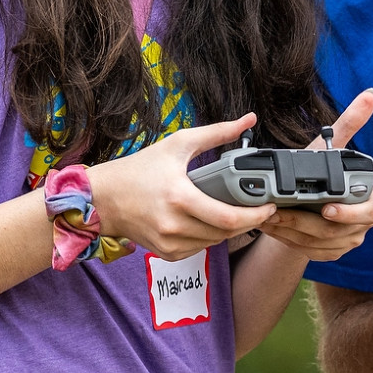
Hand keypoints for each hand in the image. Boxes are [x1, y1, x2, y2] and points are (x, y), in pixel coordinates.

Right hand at [89, 113, 276, 260]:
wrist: (103, 198)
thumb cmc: (138, 169)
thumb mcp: (178, 144)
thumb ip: (216, 133)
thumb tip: (248, 120)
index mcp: (180, 198)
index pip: (228, 218)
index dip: (254, 215)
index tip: (269, 206)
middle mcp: (174, 225)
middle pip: (225, 233)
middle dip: (247, 222)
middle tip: (259, 209)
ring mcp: (169, 243)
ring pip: (214, 243)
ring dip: (228, 230)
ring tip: (235, 211)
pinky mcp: (166, 252)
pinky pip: (198, 249)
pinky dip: (209, 237)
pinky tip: (209, 222)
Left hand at [259, 88, 372, 262]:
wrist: (316, 200)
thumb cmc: (325, 171)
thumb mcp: (335, 148)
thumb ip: (350, 123)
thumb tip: (370, 94)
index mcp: (369, 201)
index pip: (366, 212)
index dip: (346, 213)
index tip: (326, 207)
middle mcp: (360, 226)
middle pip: (334, 231)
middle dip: (302, 222)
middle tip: (278, 212)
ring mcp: (345, 243)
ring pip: (316, 244)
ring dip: (289, 232)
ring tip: (266, 217)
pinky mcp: (328, 253)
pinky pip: (307, 251)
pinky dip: (286, 241)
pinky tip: (270, 228)